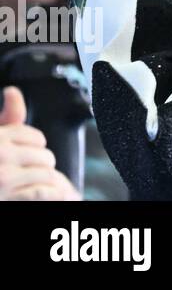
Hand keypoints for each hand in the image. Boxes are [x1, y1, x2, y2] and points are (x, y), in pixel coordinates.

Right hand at [0, 86, 80, 200]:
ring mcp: (4, 178)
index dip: (35, 146)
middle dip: (41, 163)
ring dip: (44, 178)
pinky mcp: (8, 199)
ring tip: (35, 181)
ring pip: (46, 173)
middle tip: (32, 169)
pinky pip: (42, 192)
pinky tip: (48, 192)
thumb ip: (7, 116)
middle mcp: (0, 155)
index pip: (37, 138)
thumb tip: (12, 90)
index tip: (27, 153)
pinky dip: (49, 193)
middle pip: (44, 156)